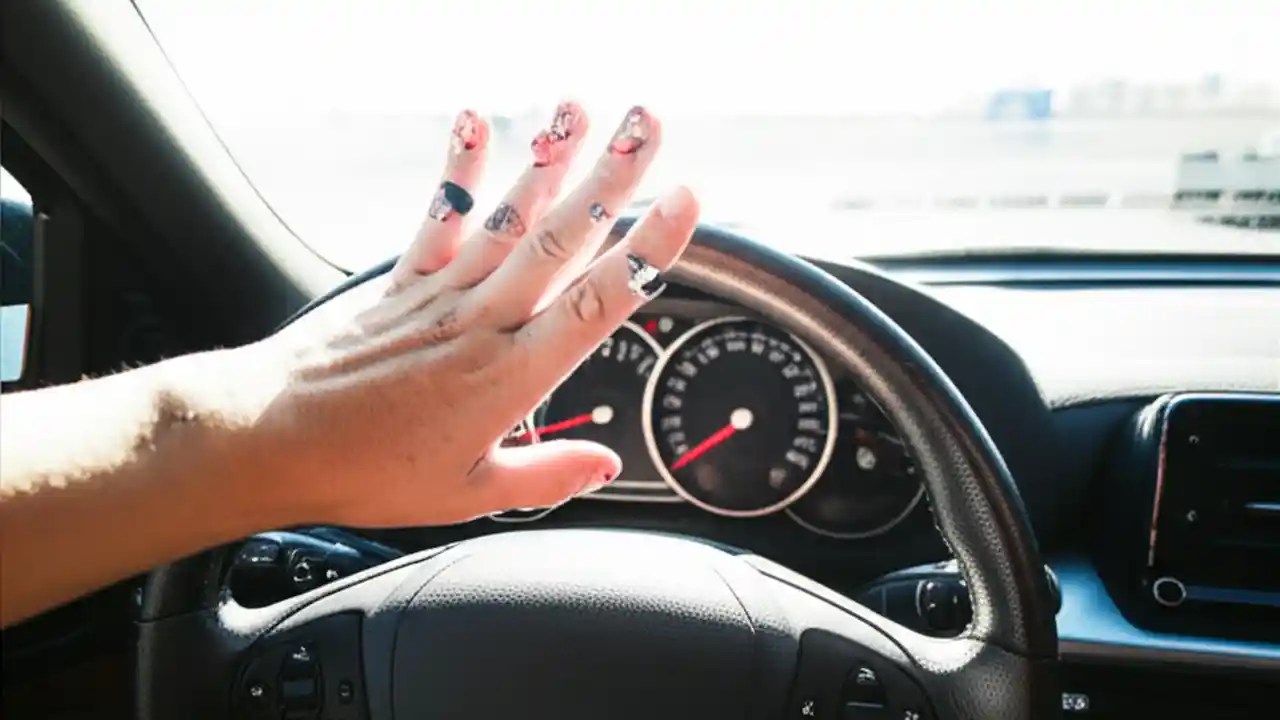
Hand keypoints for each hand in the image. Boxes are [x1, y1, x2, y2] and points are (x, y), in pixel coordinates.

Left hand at [247, 104, 697, 527]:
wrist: (272, 438)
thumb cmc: (369, 473)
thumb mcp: (469, 495)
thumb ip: (546, 476)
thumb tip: (605, 464)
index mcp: (509, 377)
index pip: (594, 305)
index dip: (644, 252)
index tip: (683, 205)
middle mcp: (482, 322)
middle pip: (559, 240)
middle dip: (610, 178)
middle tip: (647, 123)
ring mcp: (441, 294)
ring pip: (510, 218)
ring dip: (550, 161)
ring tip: (581, 108)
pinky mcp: (403, 280)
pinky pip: (441, 216)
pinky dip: (459, 170)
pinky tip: (477, 122)